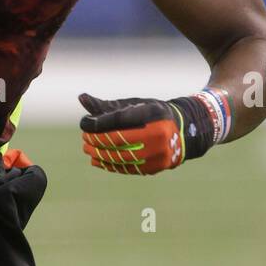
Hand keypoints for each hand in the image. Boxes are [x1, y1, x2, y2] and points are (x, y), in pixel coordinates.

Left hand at [78, 92, 211, 174]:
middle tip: (84, 139)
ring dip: (101, 154)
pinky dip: (110, 165)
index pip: (119, 120)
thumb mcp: (133, 105)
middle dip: (97, 140)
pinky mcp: (156, 166)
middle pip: (119, 140)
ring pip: (122, 156)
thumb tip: (81, 98)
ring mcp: (159, 152)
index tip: (84, 124)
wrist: (184, 131)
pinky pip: (128, 167)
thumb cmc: (152, 115)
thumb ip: (107, 106)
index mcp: (153, 114)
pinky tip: (98, 160)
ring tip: (88, 149)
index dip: (98, 124)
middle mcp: (158, 134)